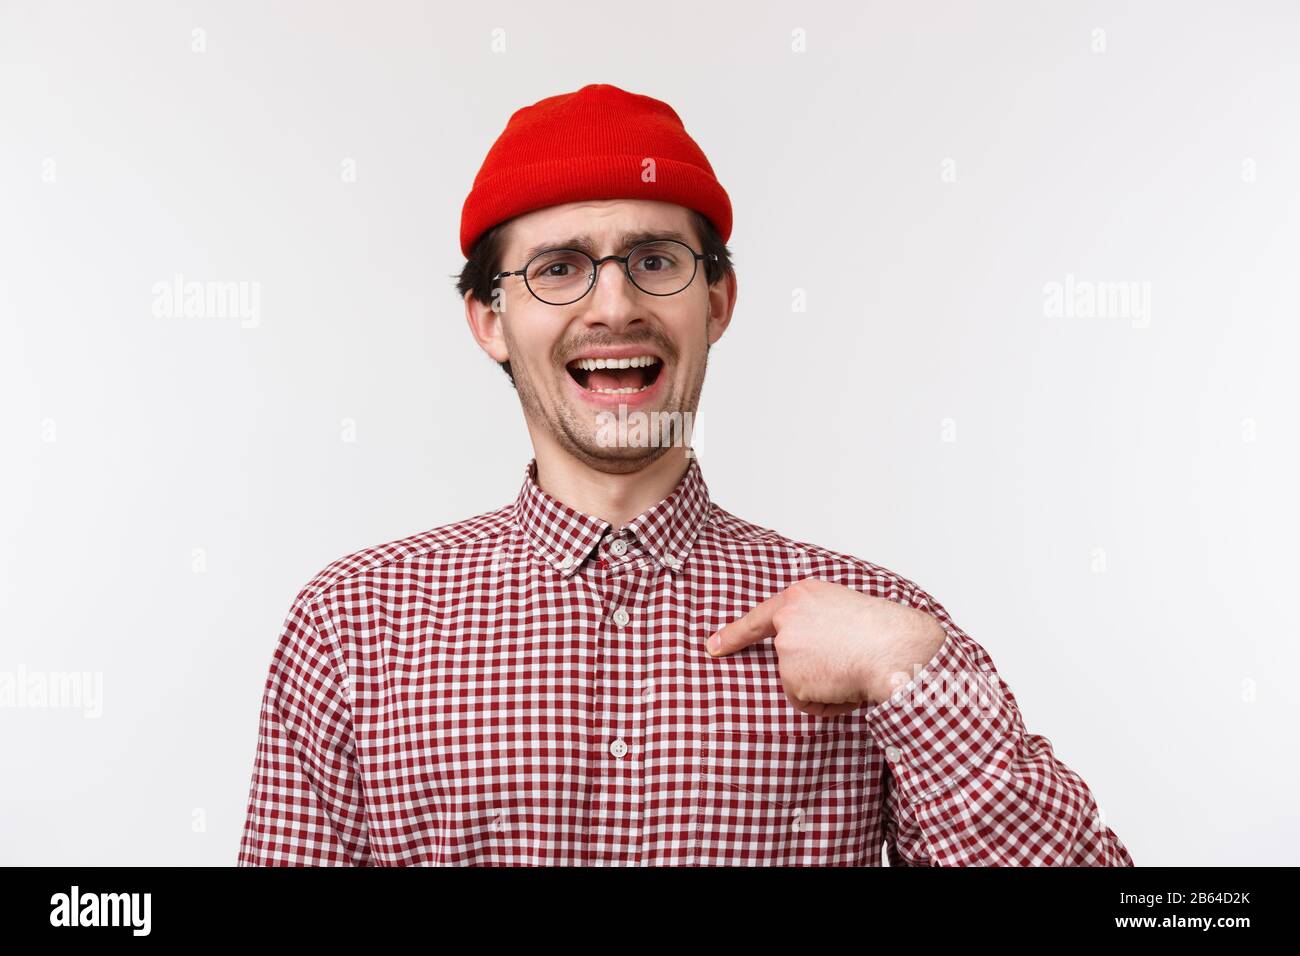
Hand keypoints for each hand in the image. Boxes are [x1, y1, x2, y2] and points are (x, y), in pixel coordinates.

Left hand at [705, 578, 946, 716]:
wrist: (892, 648)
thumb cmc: (881, 630)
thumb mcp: (842, 608)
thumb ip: (816, 621)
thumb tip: (810, 648)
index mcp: (800, 596)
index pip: (758, 618)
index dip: (733, 634)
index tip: (713, 646)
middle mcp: (786, 621)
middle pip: (787, 658)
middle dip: (811, 668)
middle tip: (843, 662)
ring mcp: (785, 650)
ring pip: (798, 682)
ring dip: (823, 686)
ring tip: (851, 669)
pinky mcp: (790, 679)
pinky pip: (806, 702)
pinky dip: (827, 702)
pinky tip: (846, 686)